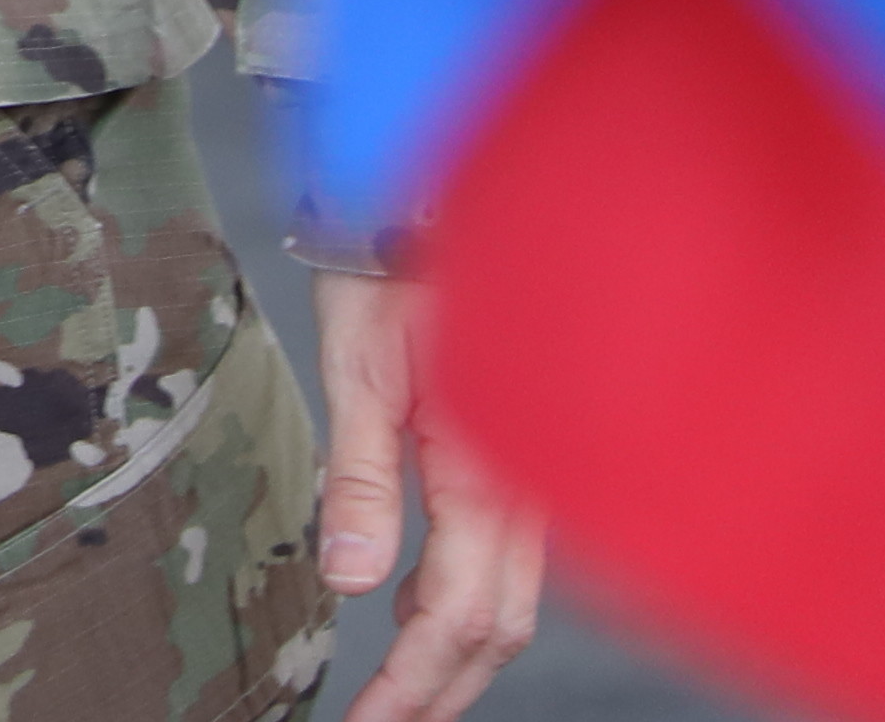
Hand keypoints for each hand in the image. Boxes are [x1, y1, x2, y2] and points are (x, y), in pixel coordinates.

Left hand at [311, 270, 542, 717]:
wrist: (436, 210)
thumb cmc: (396, 273)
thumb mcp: (360, 368)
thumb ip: (361, 478)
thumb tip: (352, 583)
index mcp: (490, 476)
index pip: (459, 617)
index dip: (412, 683)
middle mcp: (527, 494)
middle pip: (492, 630)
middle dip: (434, 689)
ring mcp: (532, 487)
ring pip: (505, 605)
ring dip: (449, 656)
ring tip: (388, 689)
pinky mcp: (519, 473)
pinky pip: (502, 564)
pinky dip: (459, 606)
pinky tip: (409, 607)